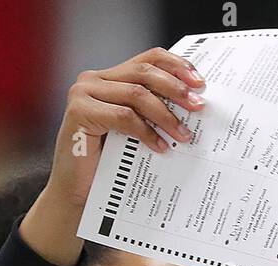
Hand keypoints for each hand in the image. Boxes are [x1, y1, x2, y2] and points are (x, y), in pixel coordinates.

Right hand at [20, 48, 204, 265]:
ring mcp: (83, 93)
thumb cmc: (106, 166)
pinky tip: (160, 147)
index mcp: (108, 78)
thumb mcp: (134, 132)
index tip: (199, 82)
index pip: (147, 59)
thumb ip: (150, 112)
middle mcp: (94, 79)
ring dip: (165, 115)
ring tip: (183, 135)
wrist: (78, 194)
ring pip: (136, 94)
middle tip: (198, 106)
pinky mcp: (79, 112)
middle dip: (176, 88)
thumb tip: (191, 105)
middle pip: (144, 72)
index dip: (175, 66)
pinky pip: (123, 116)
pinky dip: (146, 132)